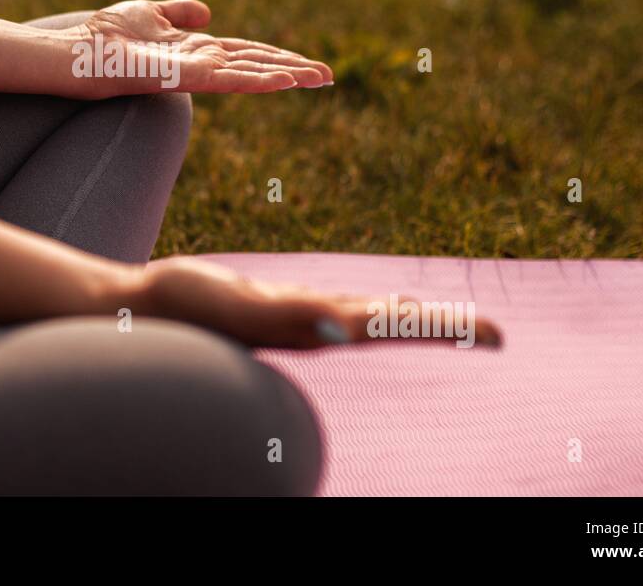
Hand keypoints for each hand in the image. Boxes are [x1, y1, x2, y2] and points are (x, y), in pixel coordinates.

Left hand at [68, 0, 332, 96]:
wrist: (77, 54)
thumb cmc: (105, 37)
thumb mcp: (149, 13)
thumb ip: (180, 13)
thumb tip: (208, 11)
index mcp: (196, 50)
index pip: (246, 53)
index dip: (277, 56)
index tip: (307, 63)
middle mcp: (200, 65)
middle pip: (256, 65)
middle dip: (292, 70)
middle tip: (328, 76)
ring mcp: (193, 73)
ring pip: (248, 74)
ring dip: (285, 76)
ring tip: (318, 78)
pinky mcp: (184, 78)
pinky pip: (226, 79)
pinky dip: (257, 80)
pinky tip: (283, 80)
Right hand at [139, 257, 503, 349]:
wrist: (145, 314)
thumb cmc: (185, 307)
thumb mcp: (240, 307)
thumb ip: (291, 316)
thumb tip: (345, 327)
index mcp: (319, 326)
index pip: (397, 327)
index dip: (445, 329)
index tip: (496, 336)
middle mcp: (317, 328)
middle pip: (394, 326)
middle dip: (445, 329)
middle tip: (497, 334)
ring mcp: (299, 323)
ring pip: (371, 320)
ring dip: (414, 321)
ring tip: (454, 323)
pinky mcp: (282, 314)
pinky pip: (340, 311)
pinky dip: (373, 313)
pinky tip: (382, 311)